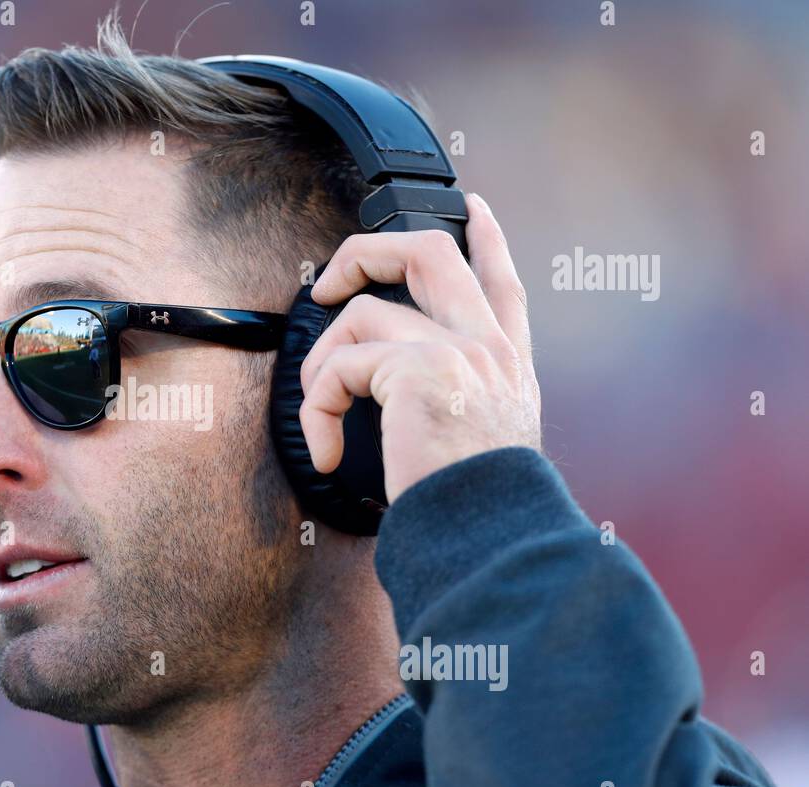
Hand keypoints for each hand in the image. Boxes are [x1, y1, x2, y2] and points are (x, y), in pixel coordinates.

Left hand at [299, 193, 541, 505]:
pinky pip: (337, 370)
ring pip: (363, 311)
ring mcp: (457, 351)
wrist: (492, 539)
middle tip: (328, 283)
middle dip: (366, 250)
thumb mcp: (491, 441)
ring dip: (321, 363)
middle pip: (431, 252)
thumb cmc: (478, 506)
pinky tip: (327, 451)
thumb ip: (465, 399)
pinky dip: (317, 411)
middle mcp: (489, 346)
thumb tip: (400, 389)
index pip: (502, 281)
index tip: (474, 208)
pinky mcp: (416, 370)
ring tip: (321, 413)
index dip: (488, 238)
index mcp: (508, 363)